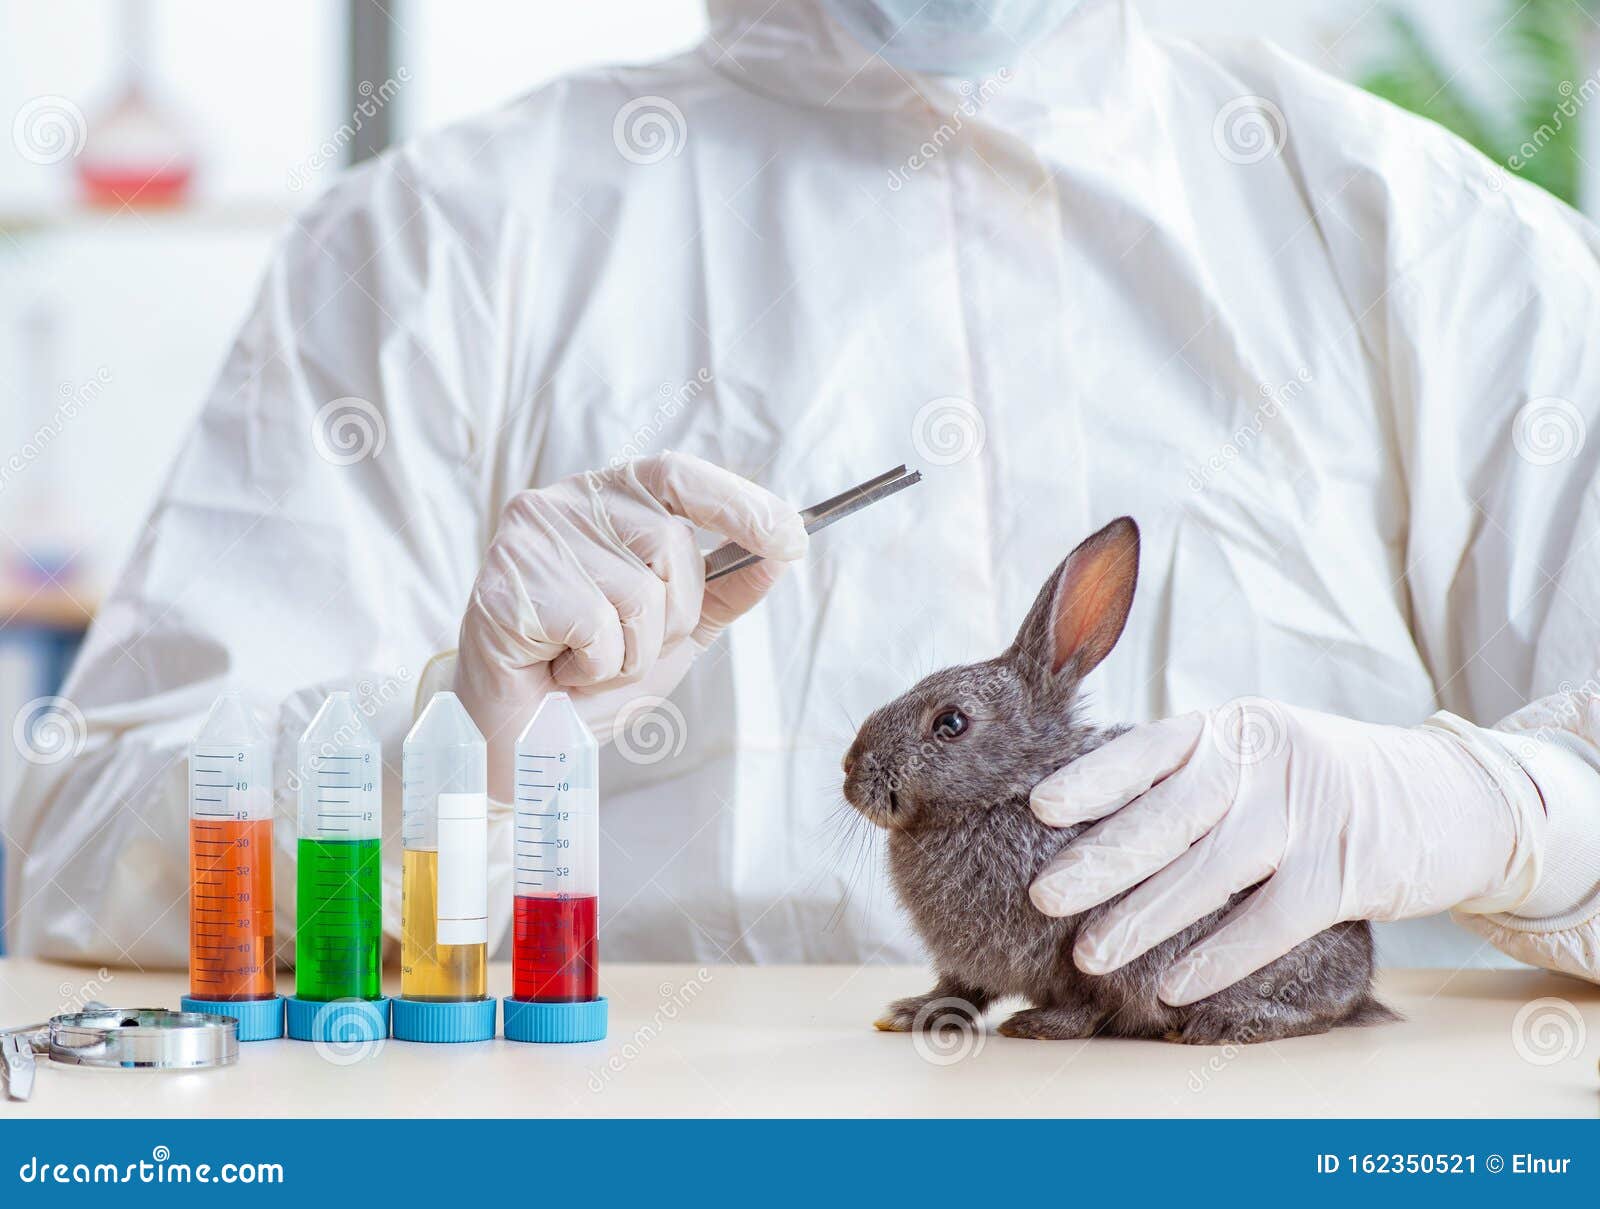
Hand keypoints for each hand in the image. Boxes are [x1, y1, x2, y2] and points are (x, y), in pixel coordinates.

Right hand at [456, 451, 806, 796]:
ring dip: (631, 651)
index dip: (740, 503)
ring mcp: (531, 538)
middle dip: (672, 615)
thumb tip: (783, 552)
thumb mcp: (676, 631)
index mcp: (607, 500)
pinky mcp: (508, 584)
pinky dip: (594, 669)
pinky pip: (599, 630)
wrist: (523, 738)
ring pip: (638, 593)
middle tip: (624, 647)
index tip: (793, 539)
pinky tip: (559, 669)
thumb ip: (725, 589)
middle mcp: (566, 503)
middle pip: (669, 543)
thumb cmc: (590, 676)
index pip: (679, 476)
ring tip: (586, 662)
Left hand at [1027, 700, 1542, 1004]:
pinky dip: (1218, 956)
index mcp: (1228, 729)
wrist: (1444, 795)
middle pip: (1170, 814)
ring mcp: (1308, 812)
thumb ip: (1184, 778)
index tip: (1039, 806)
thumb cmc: (1315, 784)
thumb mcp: (1252, 756)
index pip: (1149, 748)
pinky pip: (1271, 920)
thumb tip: (1082, 824)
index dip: (1094, 778)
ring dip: (1145, 917)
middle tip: (1042, 894)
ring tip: (1090, 954)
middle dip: (1101, 858)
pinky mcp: (1347, 869)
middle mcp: (1263, 760)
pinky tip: (1172, 986)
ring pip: (1212, 870)